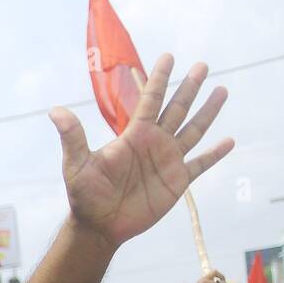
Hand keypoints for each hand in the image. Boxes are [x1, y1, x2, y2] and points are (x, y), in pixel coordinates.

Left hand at [50, 54, 231, 249]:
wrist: (99, 225)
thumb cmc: (85, 194)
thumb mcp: (76, 164)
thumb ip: (72, 137)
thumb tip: (54, 111)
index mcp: (133, 135)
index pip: (150, 100)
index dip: (159, 78)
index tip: (168, 56)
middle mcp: (154, 143)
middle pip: (176, 109)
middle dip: (189, 87)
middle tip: (203, 65)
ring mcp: (167, 161)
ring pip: (193, 131)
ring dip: (207, 112)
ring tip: (222, 90)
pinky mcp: (177, 182)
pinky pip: (200, 165)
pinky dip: (214, 154)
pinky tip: (229, 141)